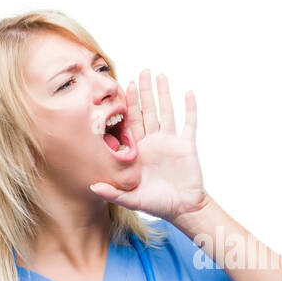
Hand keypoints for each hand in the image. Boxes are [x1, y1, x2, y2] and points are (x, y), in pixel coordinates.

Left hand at [90, 70, 207, 223]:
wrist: (182, 209)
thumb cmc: (156, 204)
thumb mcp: (131, 199)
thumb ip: (112, 193)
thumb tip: (91, 187)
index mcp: (137, 151)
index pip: (131, 123)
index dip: (127, 105)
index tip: (123, 87)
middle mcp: (153, 142)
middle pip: (147, 111)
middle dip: (144, 92)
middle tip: (141, 72)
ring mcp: (170, 142)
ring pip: (166, 111)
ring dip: (163, 93)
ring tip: (160, 75)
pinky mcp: (187, 145)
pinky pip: (189, 123)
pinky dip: (190, 108)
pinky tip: (188, 93)